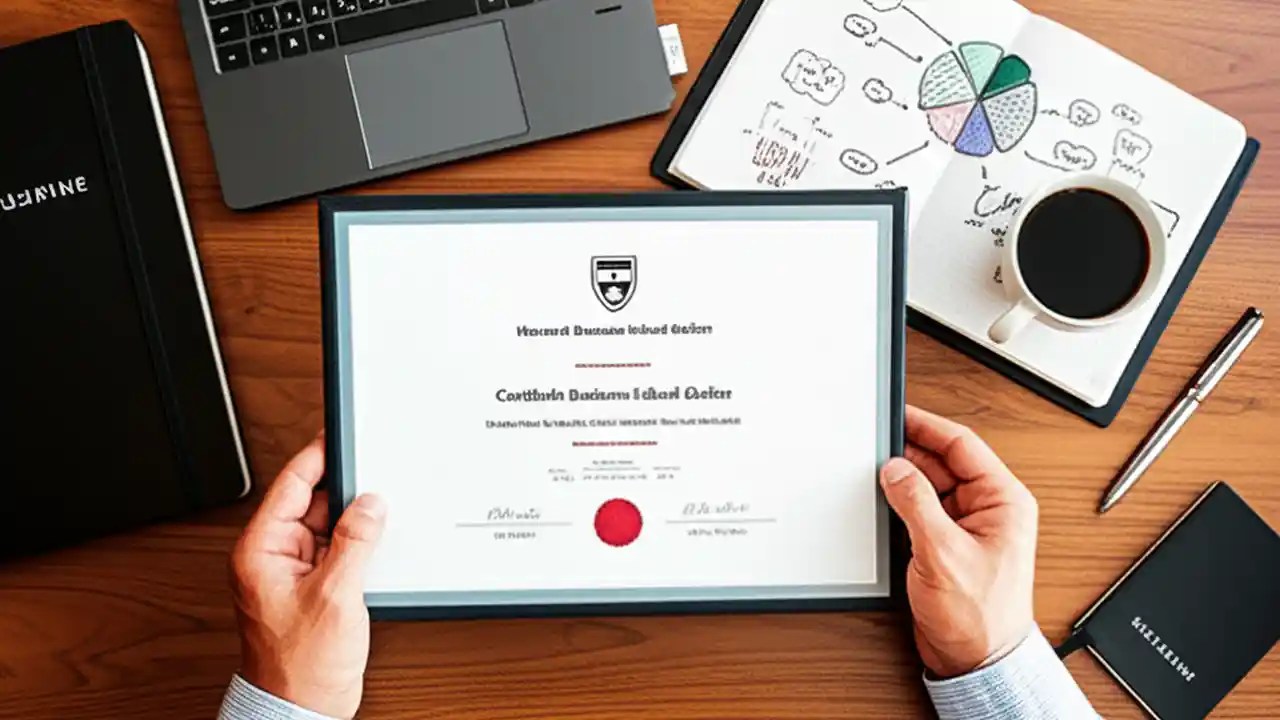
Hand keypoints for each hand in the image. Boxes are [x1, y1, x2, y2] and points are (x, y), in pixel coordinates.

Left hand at [230, 433, 387, 718]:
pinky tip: (377, 546)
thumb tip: (370, 504)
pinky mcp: (316, 586)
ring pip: (332, 526)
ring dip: (356, 523)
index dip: (318, 456)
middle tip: (377, 480)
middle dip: (347, 493)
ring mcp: (295, 571)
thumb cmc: (298, 667)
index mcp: (261, 550)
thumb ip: (355, 542)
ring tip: (380, 522)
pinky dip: (360, 545)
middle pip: (315, 502)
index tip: (339, 433)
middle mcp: (275, 556)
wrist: (303, 709)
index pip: (291, 485)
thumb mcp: (334, 595)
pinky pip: (339, 550)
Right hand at [880, 405, 1037, 678]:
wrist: (977, 660)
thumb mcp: (943, 553)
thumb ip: (917, 504)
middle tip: (875, 447)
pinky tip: (883, 505)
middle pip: (942, 463)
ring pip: (927, 486)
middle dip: (908, 455)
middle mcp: (987, 509)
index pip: (961, 446)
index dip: (927, 426)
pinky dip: (900, 505)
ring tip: (875, 478)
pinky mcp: (945, 543)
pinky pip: (919, 510)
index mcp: (1003, 501)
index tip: (898, 413)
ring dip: (902, 483)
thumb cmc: (982, 618)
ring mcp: (966, 526)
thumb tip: (896, 470)